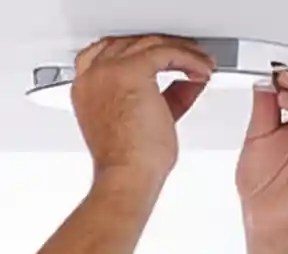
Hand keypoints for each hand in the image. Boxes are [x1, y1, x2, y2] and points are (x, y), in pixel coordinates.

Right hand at [71, 35, 215, 184]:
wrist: (126, 177)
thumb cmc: (128, 162)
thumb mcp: (143, 121)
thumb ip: (162, 97)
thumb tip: (186, 82)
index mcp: (87, 89)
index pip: (108, 54)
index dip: (139, 52)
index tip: (164, 57)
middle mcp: (93, 77)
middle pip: (129, 43)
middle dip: (163, 47)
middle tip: (188, 56)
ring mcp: (109, 72)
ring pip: (150, 43)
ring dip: (181, 51)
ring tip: (200, 64)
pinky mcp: (132, 71)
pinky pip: (166, 52)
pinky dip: (189, 60)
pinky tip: (201, 71)